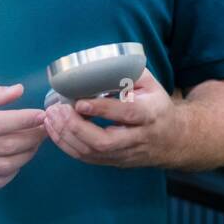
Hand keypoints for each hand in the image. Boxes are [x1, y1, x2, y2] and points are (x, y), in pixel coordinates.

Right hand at [0, 82, 46, 189]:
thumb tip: (17, 92)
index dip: (24, 119)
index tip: (41, 114)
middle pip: (6, 146)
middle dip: (32, 137)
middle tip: (45, 127)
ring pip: (5, 166)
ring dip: (27, 155)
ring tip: (35, 142)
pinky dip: (12, 172)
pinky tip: (17, 159)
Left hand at [43, 68, 181, 168]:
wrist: (173, 140)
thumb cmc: (157, 106)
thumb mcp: (151, 84)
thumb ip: (129, 73)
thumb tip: (102, 61)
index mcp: (149, 114)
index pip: (126, 114)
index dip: (102, 109)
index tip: (79, 102)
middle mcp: (137, 138)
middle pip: (104, 142)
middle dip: (77, 127)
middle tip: (58, 110)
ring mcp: (124, 154)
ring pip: (92, 153)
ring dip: (66, 137)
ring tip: (50, 118)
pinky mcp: (114, 162)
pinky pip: (87, 158)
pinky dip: (67, 145)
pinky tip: (55, 130)